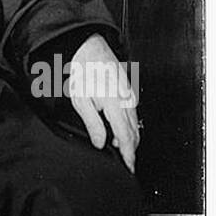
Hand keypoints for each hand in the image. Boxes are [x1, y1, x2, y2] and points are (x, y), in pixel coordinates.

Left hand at [67, 34, 139, 172]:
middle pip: (134, 133)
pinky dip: (129, 124)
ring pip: (135, 123)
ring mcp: (131, 94)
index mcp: (114, 104)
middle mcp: (127, 100)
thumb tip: (101, 143)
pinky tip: (119, 127)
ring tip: (118, 146)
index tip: (130, 167)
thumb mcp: (80, 100)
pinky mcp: (130, 90)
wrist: (89, 48)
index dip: (128, 155)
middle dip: (130, 149)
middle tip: (124, 162)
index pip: (126, 138)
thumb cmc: (82, 71)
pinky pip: (133, 113)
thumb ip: (93, 123)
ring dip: (129, 137)